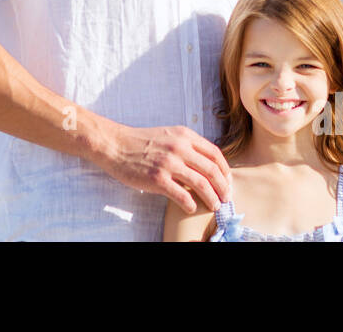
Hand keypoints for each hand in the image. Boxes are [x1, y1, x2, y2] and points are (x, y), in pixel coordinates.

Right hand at [94, 122, 231, 213]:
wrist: (115, 145)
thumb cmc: (141, 142)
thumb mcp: (169, 135)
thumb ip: (187, 145)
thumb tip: (207, 164)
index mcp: (184, 135)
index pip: (215, 154)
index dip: (225, 170)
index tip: (227, 182)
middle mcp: (179, 148)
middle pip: (212, 170)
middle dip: (223, 187)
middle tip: (226, 198)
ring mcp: (168, 163)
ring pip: (201, 184)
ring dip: (212, 198)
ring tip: (215, 205)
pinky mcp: (157, 179)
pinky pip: (182, 195)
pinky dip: (190, 205)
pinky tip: (191, 208)